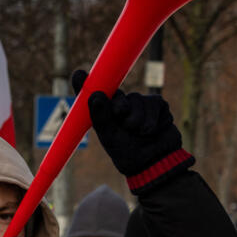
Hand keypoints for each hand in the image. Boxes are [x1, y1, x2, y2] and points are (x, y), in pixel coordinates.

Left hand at [71, 69, 193, 193]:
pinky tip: (153, 130)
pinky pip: (154, 104)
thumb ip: (102, 116)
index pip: (95, 94)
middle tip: (122, 118)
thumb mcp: (110, 136)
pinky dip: (152, 120)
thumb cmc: (128, 152)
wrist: (156, 163)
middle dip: (120, 107)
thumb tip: (96, 95)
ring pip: (137, 100)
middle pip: (118, 95)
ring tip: (139, 133)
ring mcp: (140, 103)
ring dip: (138, 120)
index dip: (86, 82)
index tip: (78, 74)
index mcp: (105, 113)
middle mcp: (121, 105)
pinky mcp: (158, 105)